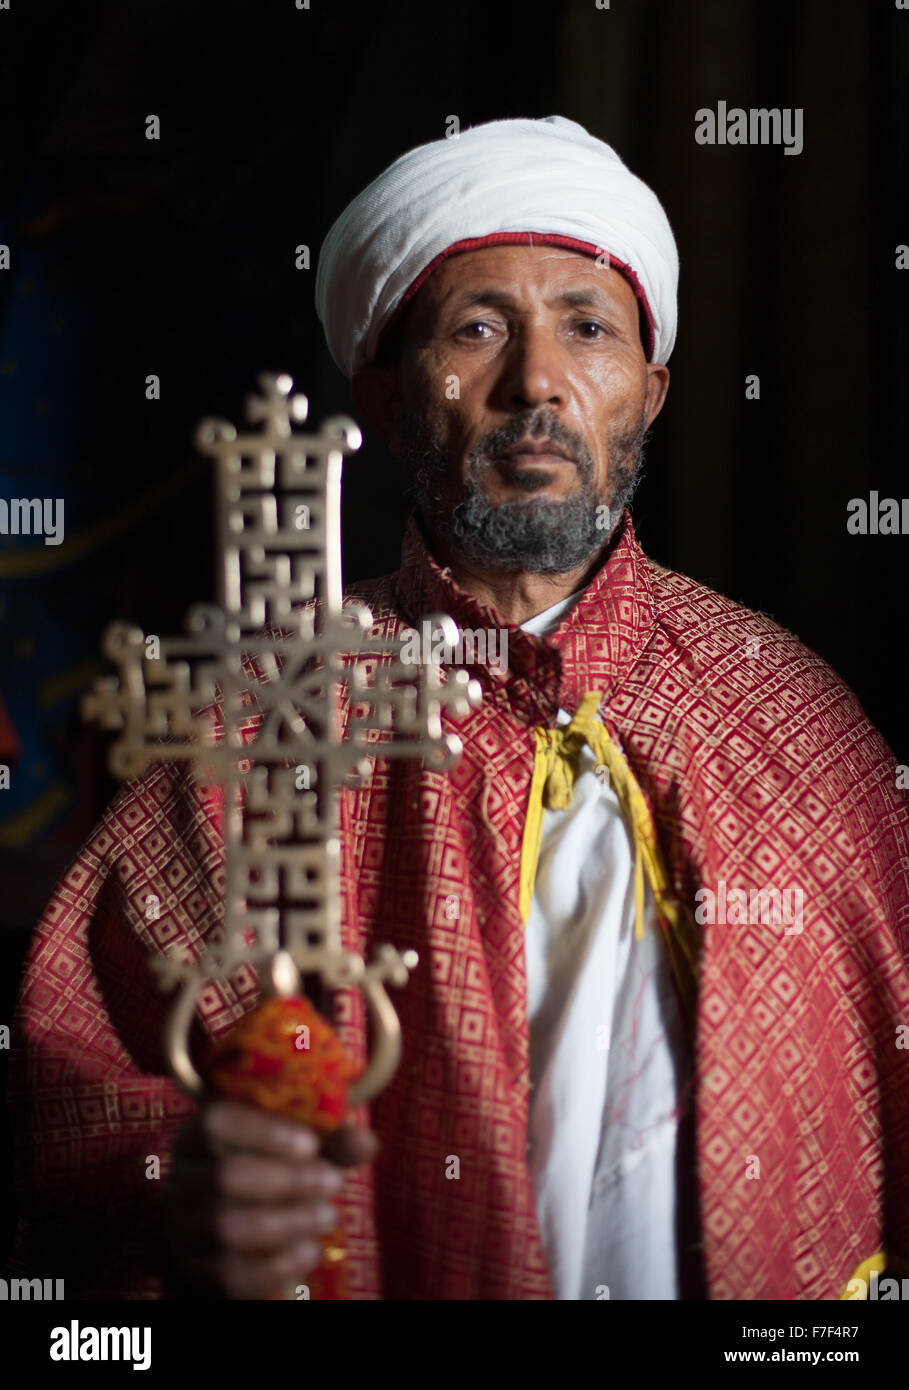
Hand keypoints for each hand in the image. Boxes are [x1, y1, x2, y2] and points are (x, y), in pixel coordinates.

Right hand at [163, 1099, 377, 1298]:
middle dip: (288, 1180)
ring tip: (327, 1216)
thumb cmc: (266, 1170)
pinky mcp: (196, 1272)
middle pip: (225, 1176)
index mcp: (200, 1133)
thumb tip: (367, 1143)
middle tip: (334, 1182)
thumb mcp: (295, 1148)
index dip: (264, 1131)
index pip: (216, 1121)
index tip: (312, 1143)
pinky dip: (277, 1266)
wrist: (223, 1225)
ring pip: (226, 1227)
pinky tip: (310, 1251)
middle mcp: (183, 1178)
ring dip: (287, 1222)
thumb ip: (330, 1141)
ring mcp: (184, 1228)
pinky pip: (230, 1275)